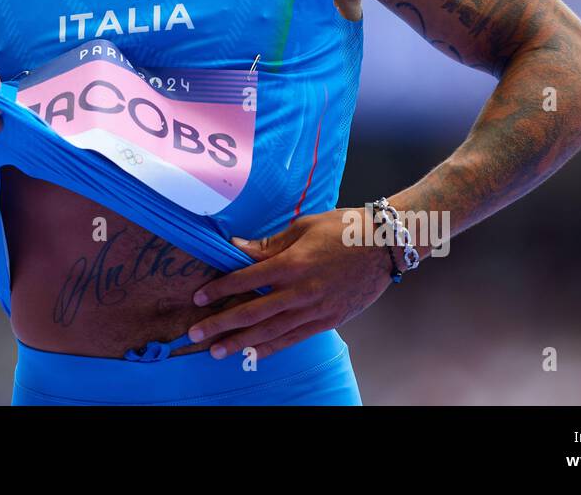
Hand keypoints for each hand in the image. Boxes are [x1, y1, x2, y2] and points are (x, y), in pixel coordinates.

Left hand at [186, 209, 392, 360]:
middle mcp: (301, 291)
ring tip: (217, 351)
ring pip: (270, 332)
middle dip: (220, 324)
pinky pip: (294, 338)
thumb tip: (237, 247)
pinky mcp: (328, 320)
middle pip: (252, 313)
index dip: (219, 289)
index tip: (198, 297)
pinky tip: (253, 354)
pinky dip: (271, 348)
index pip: (246, 280)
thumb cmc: (343, 228)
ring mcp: (315, 309)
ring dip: (240, 343)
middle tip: (194, 333)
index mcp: (292, 263)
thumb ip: (269, 244)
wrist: (386, 245)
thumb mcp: (303, 227)